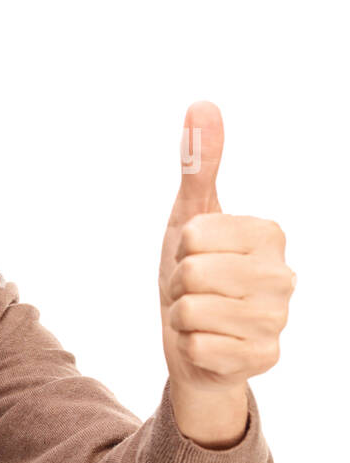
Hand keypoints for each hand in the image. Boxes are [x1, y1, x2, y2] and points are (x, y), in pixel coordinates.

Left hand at [158, 101, 294, 445]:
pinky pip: (197, 347)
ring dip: (182, 317)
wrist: (196, 340)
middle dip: (179, 285)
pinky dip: (190, 347)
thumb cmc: (195, 272)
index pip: (194, 233)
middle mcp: (284, 275)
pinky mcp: (264, 358)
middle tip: (195, 291)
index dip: (181, 248)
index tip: (196, 257)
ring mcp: (278, 320)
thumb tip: (202, 104)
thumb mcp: (190, 216)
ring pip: (191, 311)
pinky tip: (208, 344)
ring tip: (201, 316)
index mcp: (270, 234)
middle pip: (191, 272)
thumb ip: (198, 163)